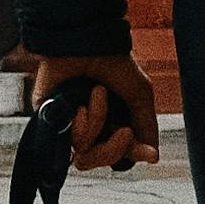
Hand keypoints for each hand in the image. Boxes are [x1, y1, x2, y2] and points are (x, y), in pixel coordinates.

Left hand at [28, 51, 158, 172]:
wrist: (89, 43)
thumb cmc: (114, 63)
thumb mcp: (139, 96)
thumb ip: (146, 128)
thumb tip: (153, 158)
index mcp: (109, 123)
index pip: (119, 154)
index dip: (133, 155)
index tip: (148, 154)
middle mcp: (89, 127)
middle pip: (102, 160)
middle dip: (116, 149)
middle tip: (124, 131)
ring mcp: (69, 125)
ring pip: (85, 155)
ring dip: (98, 123)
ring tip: (99, 95)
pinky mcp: (50, 121)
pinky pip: (69, 142)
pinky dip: (84, 123)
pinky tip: (83, 104)